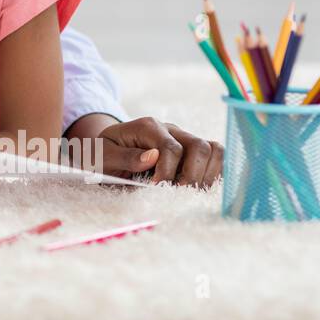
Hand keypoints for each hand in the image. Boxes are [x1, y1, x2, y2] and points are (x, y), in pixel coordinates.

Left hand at [87, 117, 223, 187]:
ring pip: (214, 151)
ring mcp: (185, 139)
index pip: (171, 148)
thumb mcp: (103, 156)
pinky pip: (216, 158)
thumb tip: (152, 157)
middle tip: (175, 193)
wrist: (107, 151)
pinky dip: (213, 174)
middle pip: (200, 146)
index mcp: (148, 127)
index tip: (154, 189)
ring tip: (187, 193)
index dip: (167, 173)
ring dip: (206, 176)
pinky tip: (196, 189)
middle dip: (192, 176)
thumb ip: (125, 157)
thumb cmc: (104, 155)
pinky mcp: (193, 152)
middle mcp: (171, 129)